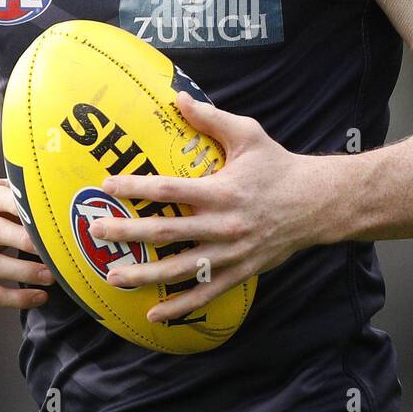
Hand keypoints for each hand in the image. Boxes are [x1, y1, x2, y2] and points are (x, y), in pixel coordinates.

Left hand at [89, 90, 316, 322]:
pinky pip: (205, 294)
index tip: (106, 186)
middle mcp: (223, 225)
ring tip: (113, 276)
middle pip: (165, 232)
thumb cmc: (277, 167)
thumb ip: (210, 119)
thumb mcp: (248, 135)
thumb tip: (177, 97)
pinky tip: (154, 314)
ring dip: (144, 276)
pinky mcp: (239, 272)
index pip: (169, 190)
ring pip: (179, 269)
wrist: (316, 204)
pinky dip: (180, 307)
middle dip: (127, 233)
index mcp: (221, 191)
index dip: (135, 188)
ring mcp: (230, 254)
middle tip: (95, 232)